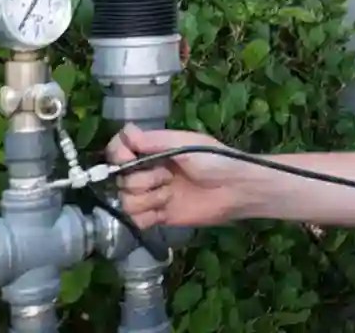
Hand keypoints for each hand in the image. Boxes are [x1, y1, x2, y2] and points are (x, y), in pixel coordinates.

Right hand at [104, 124, 244, 227]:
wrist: (237, 190)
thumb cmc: (216, 160)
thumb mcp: (187, 144)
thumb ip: (154, 141)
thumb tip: (126, 134)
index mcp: (153, 149)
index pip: (117, 150)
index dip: (119, 156)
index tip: (130, 159)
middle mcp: (148, 171)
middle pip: (120, 179)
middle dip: (143, 180)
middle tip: (168, 177)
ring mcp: (153, 195)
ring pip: (126, 201)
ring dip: (147, 199)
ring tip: (170, 194)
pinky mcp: (159, 216)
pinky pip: (135, 220)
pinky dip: (147, 217)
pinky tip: (164, 210)